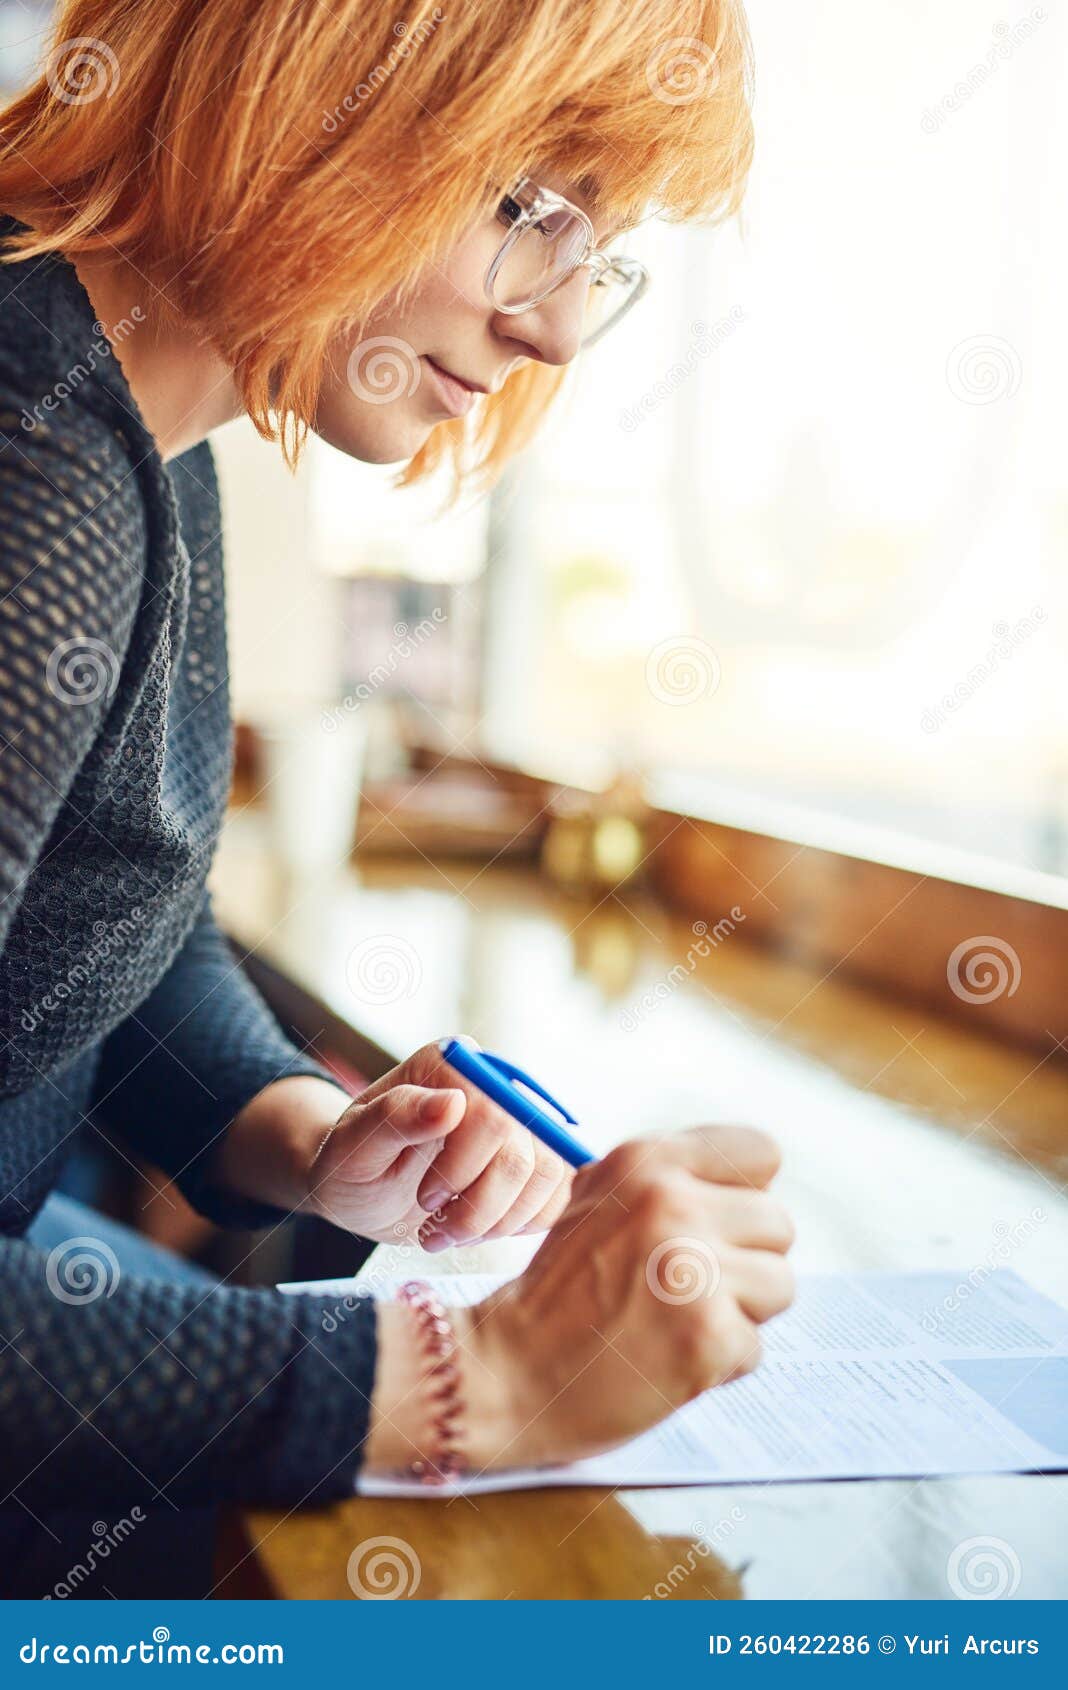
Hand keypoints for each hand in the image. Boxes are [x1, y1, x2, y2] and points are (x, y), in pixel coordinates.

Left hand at [305, 1040, 573, 1245]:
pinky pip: (559, 1192)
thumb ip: (397, 1117)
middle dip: (481, 1207)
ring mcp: (520, 1120)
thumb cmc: (350, 1165)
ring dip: (502, 1221)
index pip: (492, 1113)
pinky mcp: (534, 1156)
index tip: (426, 1198)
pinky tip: (481, 1229)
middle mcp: (494, 1084)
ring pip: (549, 1174)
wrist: (361, 1191)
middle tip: (435, 1232)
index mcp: (452, 1064)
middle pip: (524, 1151)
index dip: (465, 1167)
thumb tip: (453, 1102)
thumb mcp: (354, 1146)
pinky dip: (523, 1223)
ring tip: (452, 1234)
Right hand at [367, 1125, 793, 1474]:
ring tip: (677, 1321)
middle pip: (778, 1223)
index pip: (761, 1150)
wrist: (505, 1371)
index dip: (745, 1192)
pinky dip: (718, 1363)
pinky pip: (754, 1346)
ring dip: (739, 1313)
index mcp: (648, 1161)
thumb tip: (750, 1181)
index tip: (719, 1224)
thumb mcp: (598, 1199)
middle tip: (688, 1287)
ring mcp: (692, 1271)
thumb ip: (668, 1180)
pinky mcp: (705, 1337)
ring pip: (779, 1284)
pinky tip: (667, 1359)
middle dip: (745, 1261)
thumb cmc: (558, 1292)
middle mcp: (672, 1203)